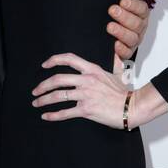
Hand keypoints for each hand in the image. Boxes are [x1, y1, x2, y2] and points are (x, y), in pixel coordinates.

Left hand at [32, 55, 167, 130]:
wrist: (132, 107)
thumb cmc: (124, 93)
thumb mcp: (118, 73)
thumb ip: (114, 61)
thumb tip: (116, 51)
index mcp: (92, 70)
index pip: (69, 59)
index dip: (54, 60)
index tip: (44, 65)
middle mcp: (86, 80)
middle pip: (57, 79)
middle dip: (42, 86)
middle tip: (35, 91)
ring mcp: (85, 95)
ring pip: (58, 96)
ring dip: (44, 100)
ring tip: (37, 103)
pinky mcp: (86, 110)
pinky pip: (65, 112)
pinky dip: (53, 115)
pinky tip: (46, 116)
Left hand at [107, 0, 148, 69]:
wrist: (103, 34)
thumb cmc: (111, 16)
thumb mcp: (115, 5)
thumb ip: (117, 0)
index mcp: (140, 14)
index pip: (141, 8)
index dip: (133, 5)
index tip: (123, 1)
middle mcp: (139, 28)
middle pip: (137, 23)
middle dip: (124, 17)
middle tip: (112, 10)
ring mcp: (134, 40)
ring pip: (132, 38)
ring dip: (121, 32)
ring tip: (110, 27)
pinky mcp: (127, 52)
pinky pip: (127, 53)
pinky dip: (121, 49)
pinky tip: (115, 44)